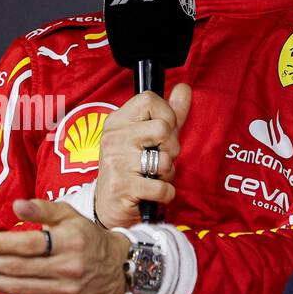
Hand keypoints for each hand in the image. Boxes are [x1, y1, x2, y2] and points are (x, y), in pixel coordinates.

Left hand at [0, 198, 130, 293]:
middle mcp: (67, 269)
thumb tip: (17, 205)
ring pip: (18, 287)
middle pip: (18, 269)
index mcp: (70, 242)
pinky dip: (3, 290)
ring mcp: (63, 291)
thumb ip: (43, 208)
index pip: (28, 245)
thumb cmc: (88, 237)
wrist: (118, 269)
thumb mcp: (71, 215)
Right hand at [94, 83, 191, 228]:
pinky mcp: (122, 187)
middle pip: (163, 128)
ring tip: (154, 177)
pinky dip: (166, 194)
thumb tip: (184, 87)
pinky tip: (153, 193)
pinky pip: (162, 187)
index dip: (167, 115)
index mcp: (117, 121)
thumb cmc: (132, 168)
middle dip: (172, 148)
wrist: (108, 206)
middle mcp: (113, 138)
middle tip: (160, 159)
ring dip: (168, 174)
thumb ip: (169, 113)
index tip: (162, 133)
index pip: (149, 99)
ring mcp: (115, 162)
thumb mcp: (148, 137)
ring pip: (165, 160)